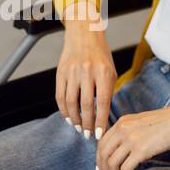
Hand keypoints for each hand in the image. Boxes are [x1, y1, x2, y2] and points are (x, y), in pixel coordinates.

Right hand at [55, 1, 115, 138]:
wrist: (83, 34)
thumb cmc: (100, 55)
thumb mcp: (110, 71)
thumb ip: (107, 91)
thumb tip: (102, 117)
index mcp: (104, 72)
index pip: (103, 102)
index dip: (100, 121)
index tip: (99, 135)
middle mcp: (88, 72)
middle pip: (86, 105)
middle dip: (87, 124)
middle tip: (88, 135)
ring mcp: (72, 72)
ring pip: (71, 103)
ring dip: (74, 119)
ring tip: (79, 128)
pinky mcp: (60, 72)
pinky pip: (60, 96)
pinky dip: (63, 110)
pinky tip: (68, 117)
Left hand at [96, 101, 169, 169]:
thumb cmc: (167, 122)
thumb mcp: (141, 122)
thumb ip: (129, 132)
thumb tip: (123, 151)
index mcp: (121, 122)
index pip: (102, 143)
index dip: (99, 160)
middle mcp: (122, 130)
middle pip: (103, 154)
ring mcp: (131, 140)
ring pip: (112, 164)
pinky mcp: (141, 150)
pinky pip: (125, 169)